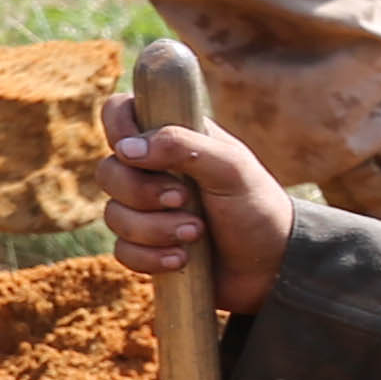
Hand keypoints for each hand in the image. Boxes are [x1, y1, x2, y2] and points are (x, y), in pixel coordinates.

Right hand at [99, 90, 297, 317]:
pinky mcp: (145, 246)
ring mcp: (147, 209)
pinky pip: (122, 250)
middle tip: (185, 199)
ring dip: (155, 229)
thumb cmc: (257, 206)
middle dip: (142, 192)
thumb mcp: (230, 167)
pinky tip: (183, 259)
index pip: (120, 112)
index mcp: (174, 137)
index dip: (118, 128)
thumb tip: (126, 149)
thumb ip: (181, 145)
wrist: (272, 267)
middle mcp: (154, 169)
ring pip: (113, 215)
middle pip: (108, 170)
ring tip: (197, 234)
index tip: (135, 151)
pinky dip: (151, 256)